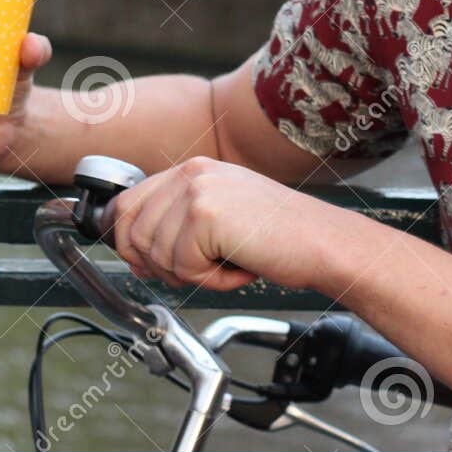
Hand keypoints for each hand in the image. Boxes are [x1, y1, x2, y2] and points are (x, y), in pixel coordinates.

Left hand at [103, 157, 332, 292]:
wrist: (325, 243)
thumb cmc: (281, 238)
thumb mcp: (221, 221)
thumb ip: (176, 227)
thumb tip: (133, 255)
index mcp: (193, 170)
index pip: (126, 204)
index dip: (128, 242)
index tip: (145, 265)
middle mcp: (191, 173)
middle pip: (133, 232)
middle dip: (159, 265)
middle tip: (200, 271)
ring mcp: (197, 190)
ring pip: (155, 253)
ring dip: (191, 275)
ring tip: (229, 265)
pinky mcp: (206, 214)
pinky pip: (183, 266)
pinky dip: (211, 281)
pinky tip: (240, 268)